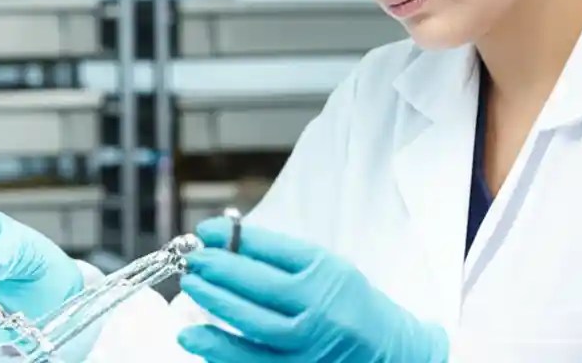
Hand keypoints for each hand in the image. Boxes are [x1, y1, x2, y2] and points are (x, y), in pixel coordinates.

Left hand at [177, 218, 448, 362]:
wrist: (390, 351)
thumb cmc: (349, 303)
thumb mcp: (326, 268)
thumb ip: (278, 256)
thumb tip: (222, 240)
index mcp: (328, 273)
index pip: (273, 250)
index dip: (233, 238)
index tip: (205, 231)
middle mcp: (320, 310)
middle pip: (259, 287)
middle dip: (218, 269)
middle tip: (192, 260)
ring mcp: (308, 346)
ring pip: (252, 326)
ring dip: (214, 304)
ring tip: (191, 288)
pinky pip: (250, 362)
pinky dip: (219, 350)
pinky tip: (194, 336)